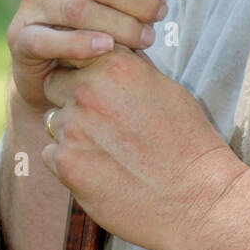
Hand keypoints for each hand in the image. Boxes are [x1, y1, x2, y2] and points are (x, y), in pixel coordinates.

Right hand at [7, 0, 168, 112]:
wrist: (67, 65)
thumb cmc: (107, 13)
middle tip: (160, 14)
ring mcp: (34, 5)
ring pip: (77, 10)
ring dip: (120, 25)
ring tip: (147, 38)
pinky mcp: (21, 38)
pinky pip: (48, 40)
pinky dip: (80, 44)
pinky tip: (107, 48)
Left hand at [40, 48, 245, 249]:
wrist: (198, 198)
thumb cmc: (189, 142)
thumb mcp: (166, 89)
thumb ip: (131, 68)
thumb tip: (110, 53)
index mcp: (115, 65)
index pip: (75, 51)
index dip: (84, 69)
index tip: (99, 87)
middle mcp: (88, 90)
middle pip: (55, 84)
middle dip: (71, 98)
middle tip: (104, 122)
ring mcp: (73, 127)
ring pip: (54, 121)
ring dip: (73, 132)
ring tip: (112, 151)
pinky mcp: (66, 164)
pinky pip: (51, 154)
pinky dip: (70, 162)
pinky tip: (102, 171)